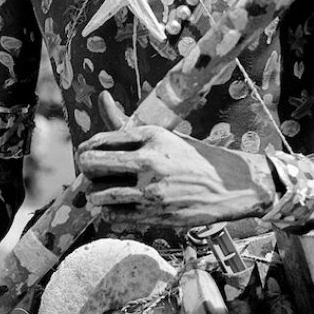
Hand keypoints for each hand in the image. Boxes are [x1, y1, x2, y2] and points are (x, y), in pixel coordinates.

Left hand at [77, 93, 272, 228]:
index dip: (86, 148)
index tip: (86, 153)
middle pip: (92, 165)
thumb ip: (126, 123)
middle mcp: (149, 162)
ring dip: (95, 193)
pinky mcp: (156, 214)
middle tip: (90, 172)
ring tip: (102, 190)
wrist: (229, 186)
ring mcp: (152, 190)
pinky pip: (114, 216)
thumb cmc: (192, 157)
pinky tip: (117, 205)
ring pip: (99, 194)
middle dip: (85, 169)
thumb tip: (102, 97)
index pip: (99, 141)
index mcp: (151, 136)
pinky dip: (108, 211)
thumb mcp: (162, 134)